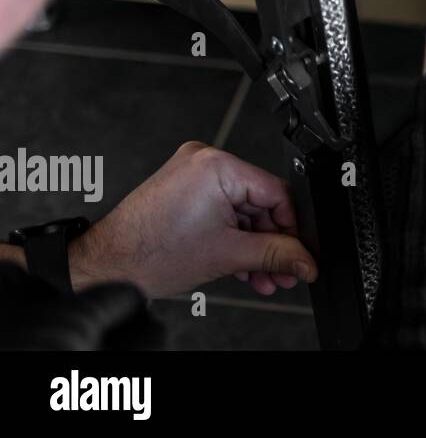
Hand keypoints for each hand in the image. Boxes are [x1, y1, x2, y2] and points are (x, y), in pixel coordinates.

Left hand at [69, 142, 318, 298]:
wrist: (106, 267)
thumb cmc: (148, 255)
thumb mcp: (228, 255)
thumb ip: (277, 255)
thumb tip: (307, 260)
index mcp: (217, 166)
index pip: (277, 193)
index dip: (293, 228)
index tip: (302, 252)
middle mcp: (204, 161)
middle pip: (260, 203)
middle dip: (272, 244)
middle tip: (284, 270)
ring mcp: (192, 174)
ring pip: (242, 211)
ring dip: (254, 247)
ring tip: (264, 276)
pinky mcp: (184, 189)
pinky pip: (223, 210)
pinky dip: (234, 237)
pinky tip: (245, 265)